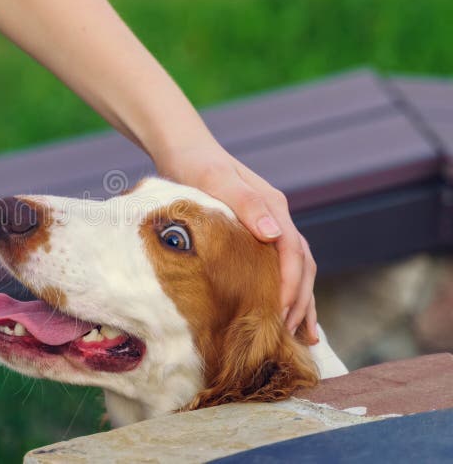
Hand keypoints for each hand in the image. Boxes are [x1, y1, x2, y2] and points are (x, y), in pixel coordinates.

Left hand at [155, 142, 318, 343]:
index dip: (290, 284)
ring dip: (301, 300)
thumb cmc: (195, 166)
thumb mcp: (216, 180)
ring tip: (301, 336)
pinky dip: (288, 290)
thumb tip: (275, 235)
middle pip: (302, 264)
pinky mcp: (257, 233)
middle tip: (288, 334)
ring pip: (298, 268)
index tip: (279, 313)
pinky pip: (280, 265)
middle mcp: (277, 217)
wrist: (183, 151)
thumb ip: (246, 204)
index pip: (292, 251)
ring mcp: (269, 225)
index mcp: (273, 206)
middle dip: (300, 300)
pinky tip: (284, 311)